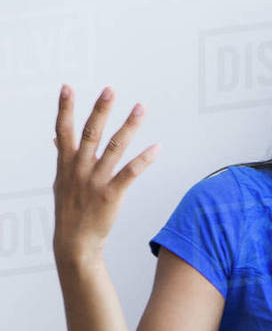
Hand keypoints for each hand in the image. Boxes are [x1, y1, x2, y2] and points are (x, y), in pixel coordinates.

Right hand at [52, 85, 159, 261]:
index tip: (67, 87)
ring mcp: (95, 181)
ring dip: (128, 126)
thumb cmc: (70, 210)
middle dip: (100, 110)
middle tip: (110, 90)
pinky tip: (156, 147)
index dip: (64, 108)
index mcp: (66, 163)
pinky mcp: (111, 195)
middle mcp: (79, 169)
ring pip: (114, 148)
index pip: (63, 130)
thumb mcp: (61, 181)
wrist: (75, 243)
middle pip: (90, 134)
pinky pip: (130, 173)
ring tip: (140, 108)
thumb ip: (62, 157)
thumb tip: (55, 138)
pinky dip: (144, 159)